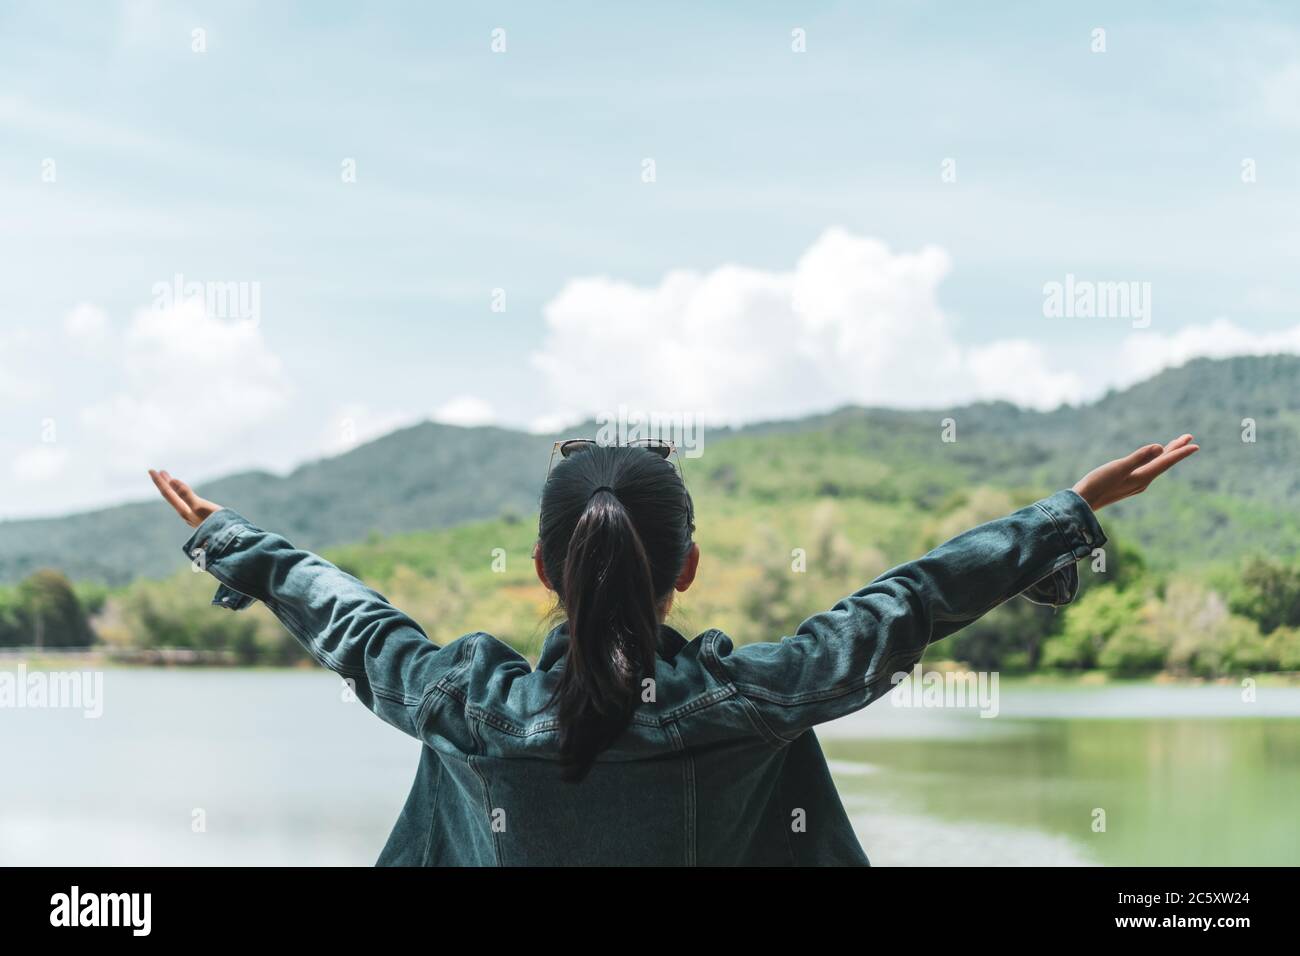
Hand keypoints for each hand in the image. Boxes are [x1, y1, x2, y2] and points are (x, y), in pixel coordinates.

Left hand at [148, 469, 223, 527]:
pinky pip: (186, 503)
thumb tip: (172, 481)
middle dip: (164, 484)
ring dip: (173, 489)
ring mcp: (193, 516)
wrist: (227, 539)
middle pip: (170, 496)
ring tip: (171, 482)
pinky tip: (186, 498)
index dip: (159, 481)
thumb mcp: (199, 506)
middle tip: (158, 472)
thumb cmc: (215, 522)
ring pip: (178, 500)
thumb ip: (186, 494)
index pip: (168, 493)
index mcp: (183, 510)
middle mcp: (185, 513)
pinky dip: (182, 495)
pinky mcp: (200, 518)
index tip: (150, 470)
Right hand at [1072, 435, 1198, 510]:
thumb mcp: (1118, 468)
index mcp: (1142, 477)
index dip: (1180, 452)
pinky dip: (1154, 461)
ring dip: (1166, 455)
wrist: (1083, 503)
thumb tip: (1159, 447)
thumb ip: (1138, 457)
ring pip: (1156, 466)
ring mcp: (1135, 484)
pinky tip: (1151, 461)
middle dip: (1176, 450)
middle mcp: (1142, 482)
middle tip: (1188, 437)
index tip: (1195, 444)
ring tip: (1174, 445)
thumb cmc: (1097, 484)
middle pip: (1163, 463)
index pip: (1165, 462)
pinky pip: (1147, 470)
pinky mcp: (1127, 484)